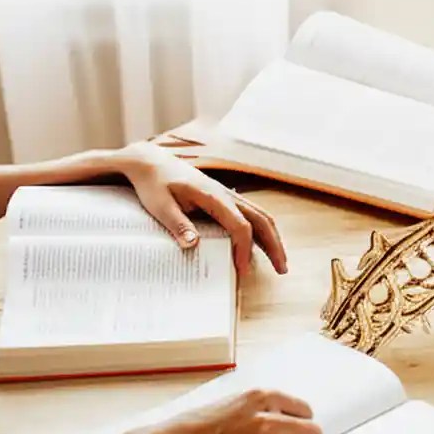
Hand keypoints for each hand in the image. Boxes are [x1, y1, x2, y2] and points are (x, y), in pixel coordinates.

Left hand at [116, 141, 287, 277]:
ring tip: (279, 262)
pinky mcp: (225, 198)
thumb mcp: (160, 206)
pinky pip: (252, 214)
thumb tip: (193, 244)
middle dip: (274, 245)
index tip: (241, 270)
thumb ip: (177, 224)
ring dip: (273, 238)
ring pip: (261, 216)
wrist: (152, 163)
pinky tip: (262, 247)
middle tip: (282, 269)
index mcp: (212, 196)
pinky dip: (263, 231)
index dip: (244, 248)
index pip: (240, 224)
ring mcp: (228, 195)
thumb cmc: (154, 184)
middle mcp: (226, 195)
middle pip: (261, 219)